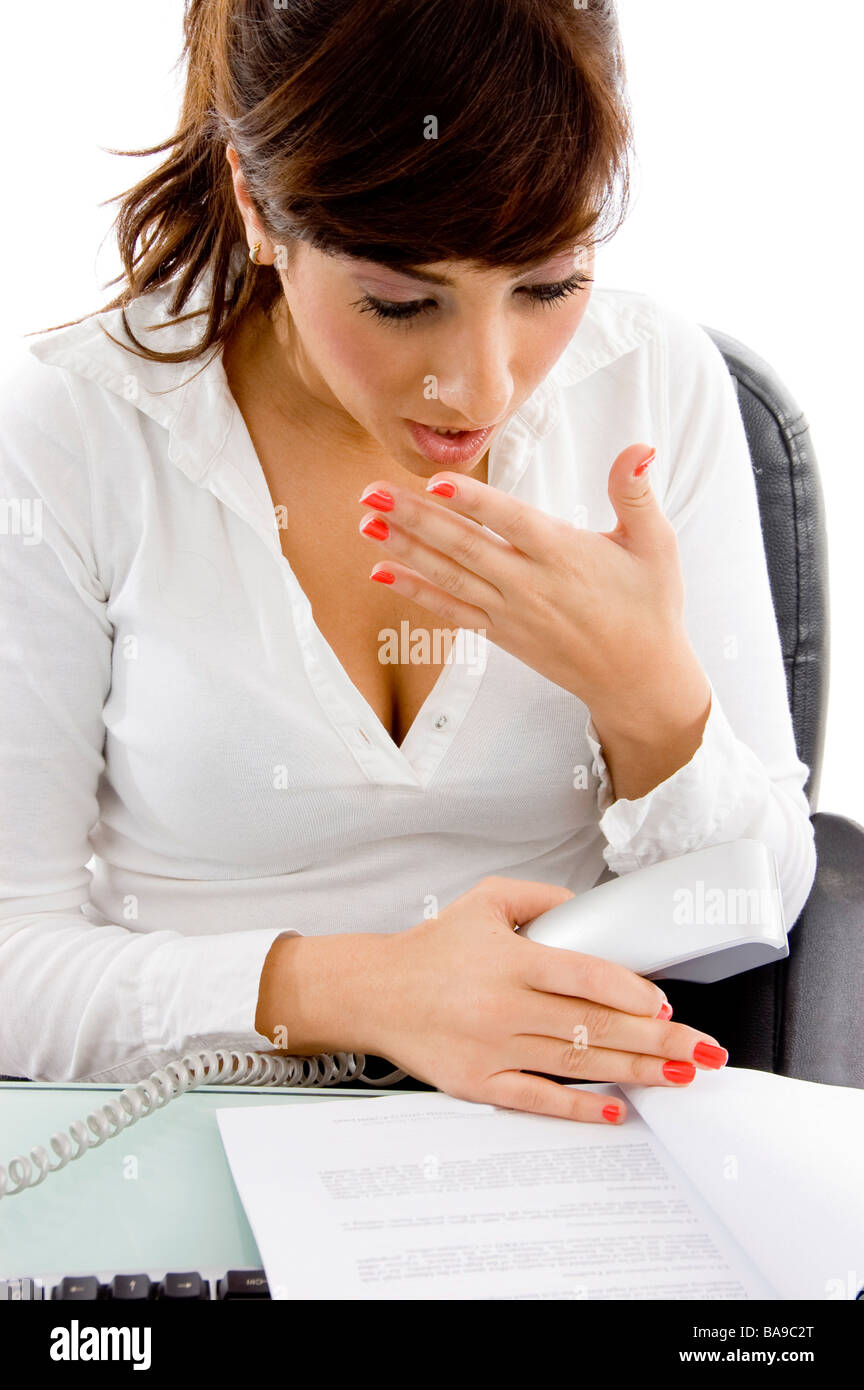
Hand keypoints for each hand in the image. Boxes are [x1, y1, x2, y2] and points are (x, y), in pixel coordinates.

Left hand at [357, 444, 710, 738]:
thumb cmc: (650, 606)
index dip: (472, 503)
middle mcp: (529, 584)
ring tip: (365, 523)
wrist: (639, 679)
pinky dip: (416, 591)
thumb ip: (637, 494)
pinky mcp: (501, 633)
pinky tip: (383, 571)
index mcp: (564, 555)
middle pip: (463, 546)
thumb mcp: (657, 545)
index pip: (509, 522)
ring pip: (449, 576)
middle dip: (413, 518)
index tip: (433, 482)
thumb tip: (640, 447)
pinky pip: (451, 610)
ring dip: (404, 549)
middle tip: (370, 492)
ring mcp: (510, 612)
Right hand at [362, 876, 728, 1122]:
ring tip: (679, 1075)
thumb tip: (590, 909)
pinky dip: (580, 1107)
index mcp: (509, 960)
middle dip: (657, 1040)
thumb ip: (541, 898)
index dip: (631, 992)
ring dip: (635, 1070)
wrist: (374, 992)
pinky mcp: (479, 1082)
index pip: (583, 976)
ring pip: (577, 1063)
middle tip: (703, 1049)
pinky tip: (616, 1108)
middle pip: (593, 1025)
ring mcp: (492, 1049)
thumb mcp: (485, 901)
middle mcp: (503, 1006)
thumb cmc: (432, 948)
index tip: (666, 1005)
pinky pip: (539, 1099)